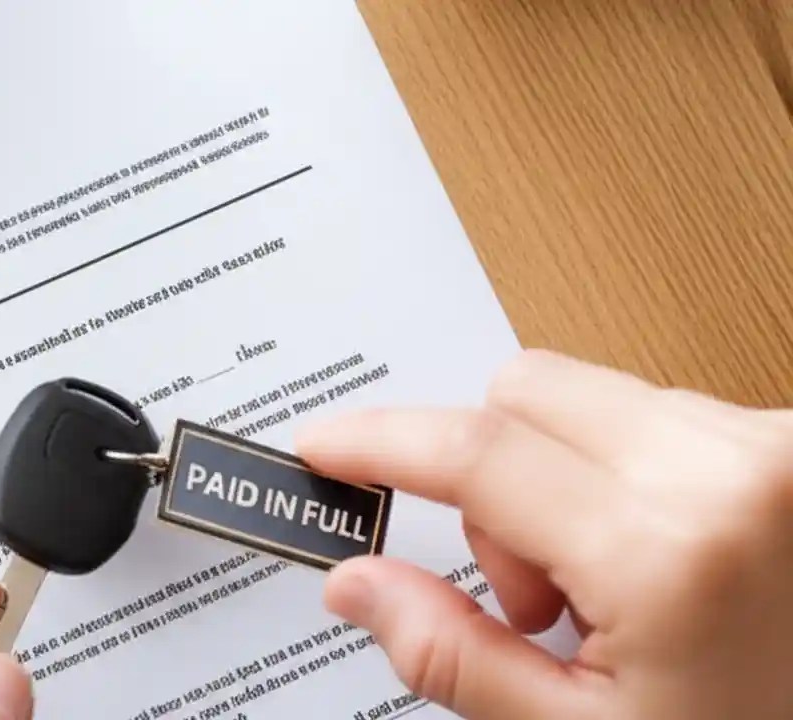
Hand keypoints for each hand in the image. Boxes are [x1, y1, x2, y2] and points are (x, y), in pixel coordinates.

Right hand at [295, 349, 792, 719]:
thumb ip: (452, 655)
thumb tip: (359, 585)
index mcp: (671, 550)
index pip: (479, 453)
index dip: (382, 443)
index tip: (328, 445)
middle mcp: (732, 468)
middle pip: (522, 393)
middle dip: (484, 478)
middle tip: (530, 591)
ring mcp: (772, 444)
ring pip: (581, 395)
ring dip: (551, 475)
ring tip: (603, 584)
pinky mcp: (786, 438)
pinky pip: (648, 407)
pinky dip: (612, 467)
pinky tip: (646, 552)